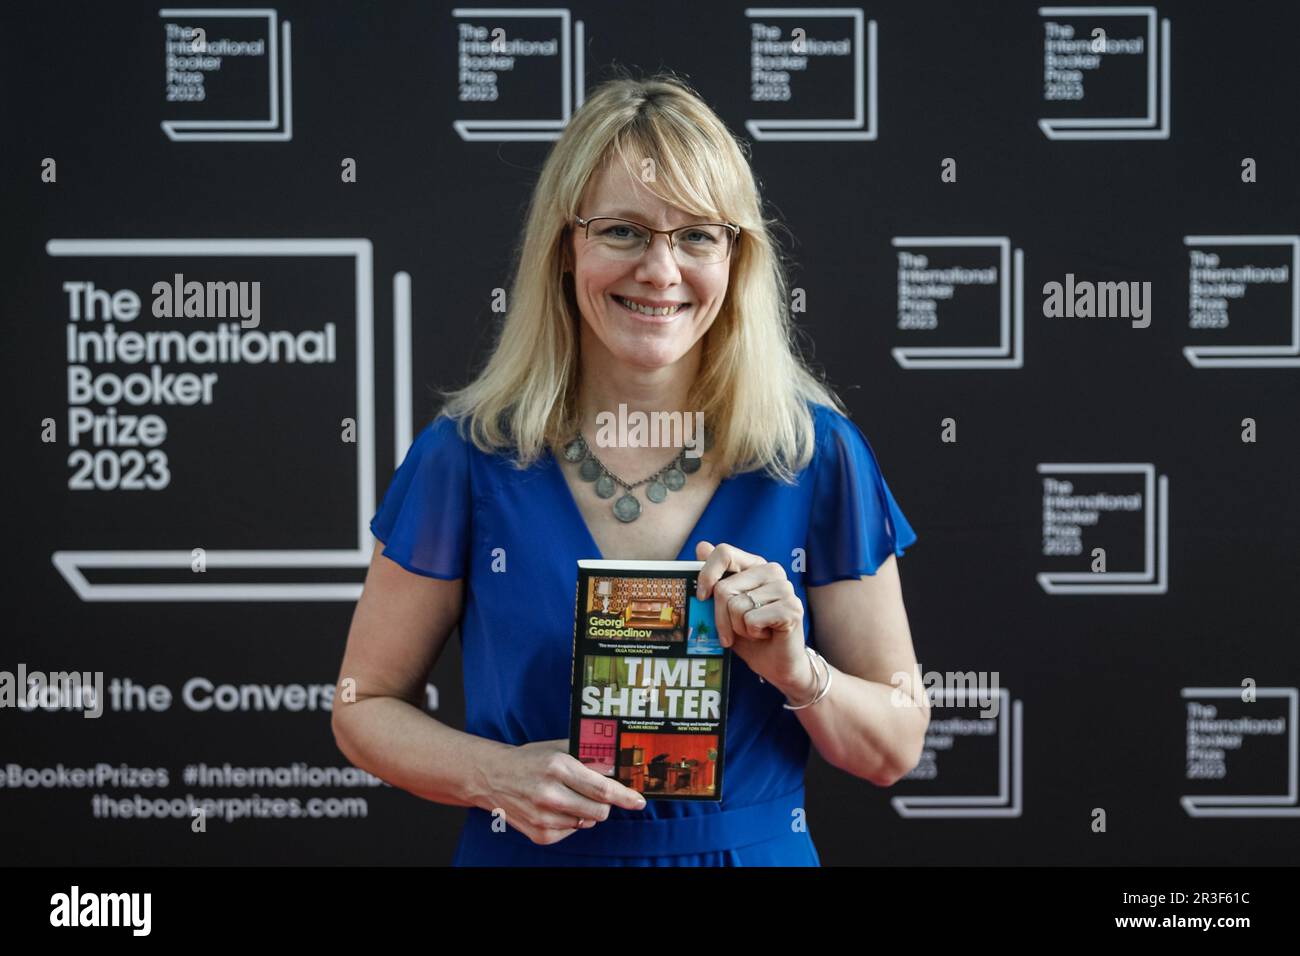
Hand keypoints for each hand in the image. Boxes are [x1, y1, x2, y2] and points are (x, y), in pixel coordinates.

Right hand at [480, 738, 646, 845]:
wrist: (492, 776)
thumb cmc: (530, 760)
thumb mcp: (557, 749)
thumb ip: (587, 758)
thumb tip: (618, 769)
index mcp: (558, 767)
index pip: (601, 788)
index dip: (624, 796)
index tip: (639, 801)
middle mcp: (550, 794)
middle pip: (598, 812)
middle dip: (605, 805)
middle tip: (596, 795)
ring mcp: (542, 817)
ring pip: (586, 823)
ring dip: (585, 812)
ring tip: (566, 797)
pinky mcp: (538, 834)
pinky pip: (571, 832)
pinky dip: (570, 822)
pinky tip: (555, 808)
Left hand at [694, 541, 808, 689]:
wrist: (776, 664)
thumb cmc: (749, 634)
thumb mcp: (725, 607)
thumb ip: (715, 578)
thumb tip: (702, 545)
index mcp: (755, 565)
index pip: (724, 552)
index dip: (707, 574)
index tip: (702, 597)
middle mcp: (772, 570)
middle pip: (724, 588)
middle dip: (720, 617)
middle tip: (733, 631)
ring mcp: (785, 588)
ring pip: (736, 606)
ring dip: (738, 628)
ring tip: (754, 631)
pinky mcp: (792, 608)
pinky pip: (751, 620)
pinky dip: (752, 634)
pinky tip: (766, 634)